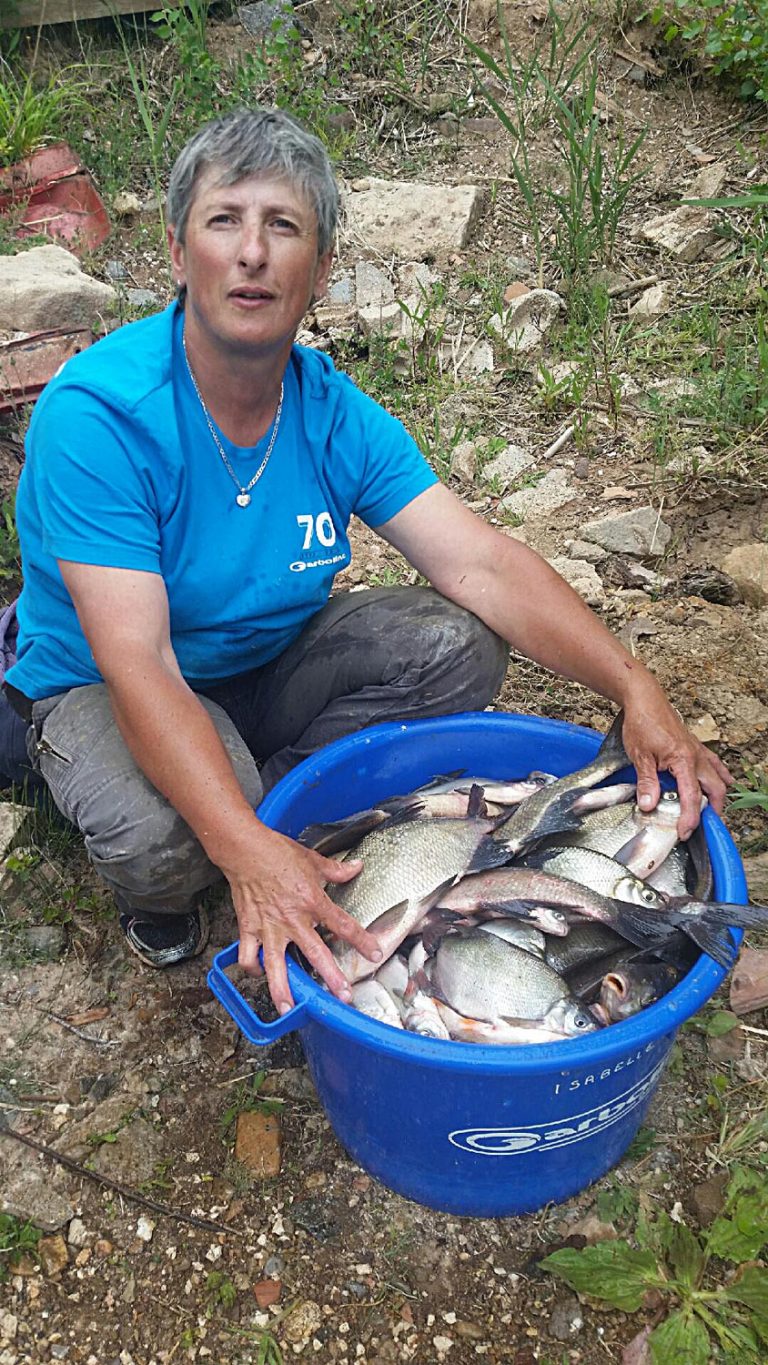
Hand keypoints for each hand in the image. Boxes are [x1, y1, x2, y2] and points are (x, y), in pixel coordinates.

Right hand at [225, 826, 381, 1014]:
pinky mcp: (248, 929)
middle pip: (316, 953)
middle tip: (343, 996)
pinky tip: (258, 975)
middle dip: (331, 977)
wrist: (245, 849)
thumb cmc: (278, 852)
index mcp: (312, 901)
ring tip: (288, 1009)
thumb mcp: (313, 860)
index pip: (343, 925)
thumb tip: (357, 867)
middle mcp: (292, 919)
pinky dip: (251, 968)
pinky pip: (248, 955)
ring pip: (276, 965)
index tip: (375, 954)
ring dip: (282, 989)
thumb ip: (336, 870)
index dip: (361, 941)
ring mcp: (269, 927)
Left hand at [621, 689, 731, 839]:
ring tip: (710, 812)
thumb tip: (649, 805)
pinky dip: (720, 776)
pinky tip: (722, 782)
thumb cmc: (642, 723)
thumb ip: (646, 782)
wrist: (644, 699)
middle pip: (715, 789)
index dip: (689, 818)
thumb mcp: (640, 756)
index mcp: (684, 760)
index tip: (684, 832)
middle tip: (699, 827)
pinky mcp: (694, 746)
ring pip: (718, 778)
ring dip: (717, 796)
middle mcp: (696, 757)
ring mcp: (698, 751)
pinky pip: (714, 764)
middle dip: (711, 811)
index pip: (692, 797)